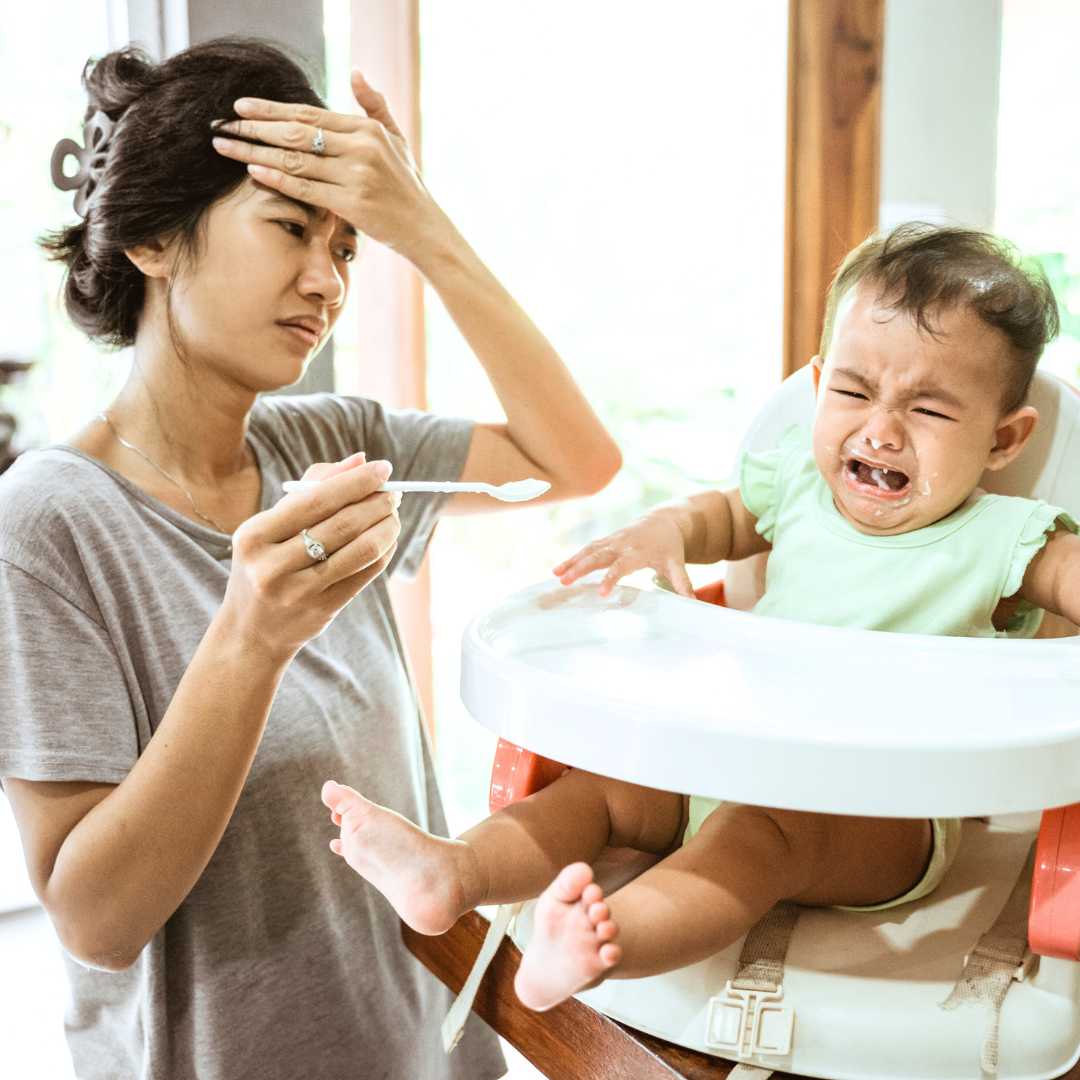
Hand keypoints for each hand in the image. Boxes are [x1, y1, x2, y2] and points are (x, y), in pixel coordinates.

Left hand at [211, 71, 447, 257]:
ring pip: (295, 161)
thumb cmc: (407, 186)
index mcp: (366, 130)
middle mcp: (361, 149)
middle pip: (295, 134)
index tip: (240, 107)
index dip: (271, 110)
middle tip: (221, 126)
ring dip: (255, 153)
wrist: (425, 228)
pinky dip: (277, 179)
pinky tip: (253, 172)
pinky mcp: (352, 204)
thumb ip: (374, 105)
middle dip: (254, 129)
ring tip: (226, 148)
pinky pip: (306, 189)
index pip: (308, 115)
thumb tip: (356, 72)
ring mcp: (357, 176)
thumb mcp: (396, 139)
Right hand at [222, 454, 400, 657]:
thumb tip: (360, 460)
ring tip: (393, 515)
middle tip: (394, 493)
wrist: (250, 631)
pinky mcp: (322, 610)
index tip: (384, 469)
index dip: (356, 482)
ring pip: (361, 549)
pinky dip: (384, 551)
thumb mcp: (271, 525)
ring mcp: (298, 592)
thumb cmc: (265, 563)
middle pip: (343, 524)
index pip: (316, 500)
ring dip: (386, 527)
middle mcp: (272, 565)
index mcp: (254, 535)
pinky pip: (366, 573)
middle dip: (377, 503)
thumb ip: (312, 487)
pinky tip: (387, 540)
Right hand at [553, 513, 693, 597]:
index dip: (612, 578)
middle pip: (599, 556)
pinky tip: (560, 569)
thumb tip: (693, 604)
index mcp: (639, 552)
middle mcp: (622, 544)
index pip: (622, 566)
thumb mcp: (677, 564)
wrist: (664, 522)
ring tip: (556, 575)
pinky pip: (588, 548)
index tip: (602, 593)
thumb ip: (683, 584)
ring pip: (589, 550)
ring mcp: (612, 540)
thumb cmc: (670, 547)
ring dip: (572, 562)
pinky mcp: (607, 540)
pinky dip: (573, 557)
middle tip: (565, 581)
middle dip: (581, 568)